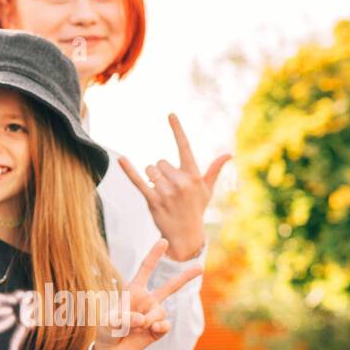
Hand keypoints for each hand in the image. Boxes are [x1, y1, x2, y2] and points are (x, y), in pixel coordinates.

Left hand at [93, 238, 202, 349]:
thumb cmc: (107, 329)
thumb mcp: (108, 322)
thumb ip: (121, 318)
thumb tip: (142, 319)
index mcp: (134, 291)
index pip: (145, 270)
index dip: (154, 255)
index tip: (163, 241)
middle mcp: (148, 300)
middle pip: (170, 286)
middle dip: (185, 277)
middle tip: (200, 267)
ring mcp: (154, 315)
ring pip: (160, 312)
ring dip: (148, 319)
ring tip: (136, 326)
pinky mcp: (158, 330)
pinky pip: (165, 325)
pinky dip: (159, 328)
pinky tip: (152, 330)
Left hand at [118, 113, 231, 261]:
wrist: (186, 236)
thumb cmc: (196, 209)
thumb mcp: (207, 190)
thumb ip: (214, 170)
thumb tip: (229, 154)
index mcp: (193, 176)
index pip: (185, 147)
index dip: (177, 130)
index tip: (170, 114)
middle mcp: (182, 182)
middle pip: (159, 162)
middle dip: (161, 173)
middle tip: (169, 189)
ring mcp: (168, 192)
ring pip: (150, 171)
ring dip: (151, 179)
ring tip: (161, 194)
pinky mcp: (153, 200)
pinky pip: (138, 181)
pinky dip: (129, 170)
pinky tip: (121, 159)